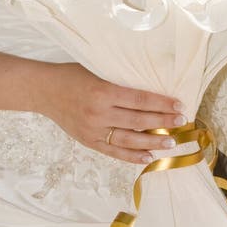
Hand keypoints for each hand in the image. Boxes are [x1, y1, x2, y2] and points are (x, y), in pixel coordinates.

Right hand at [43, 63, 185, 163]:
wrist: (45, 90)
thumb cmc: (73, 74)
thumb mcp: (97, 70)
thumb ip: (119, 79)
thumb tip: (149, 85)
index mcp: (103, 91)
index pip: (140, 99)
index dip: (161, 103)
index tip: (179, 105)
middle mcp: (99, 112)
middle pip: (138, 120)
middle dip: (163, 122)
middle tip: (181, 122)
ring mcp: (93, 130)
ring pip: (129, 139)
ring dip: (152, 142)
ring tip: (170, 141)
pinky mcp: (88, 141)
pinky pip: (114, 151)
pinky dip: (132, 155)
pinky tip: (148, 156)